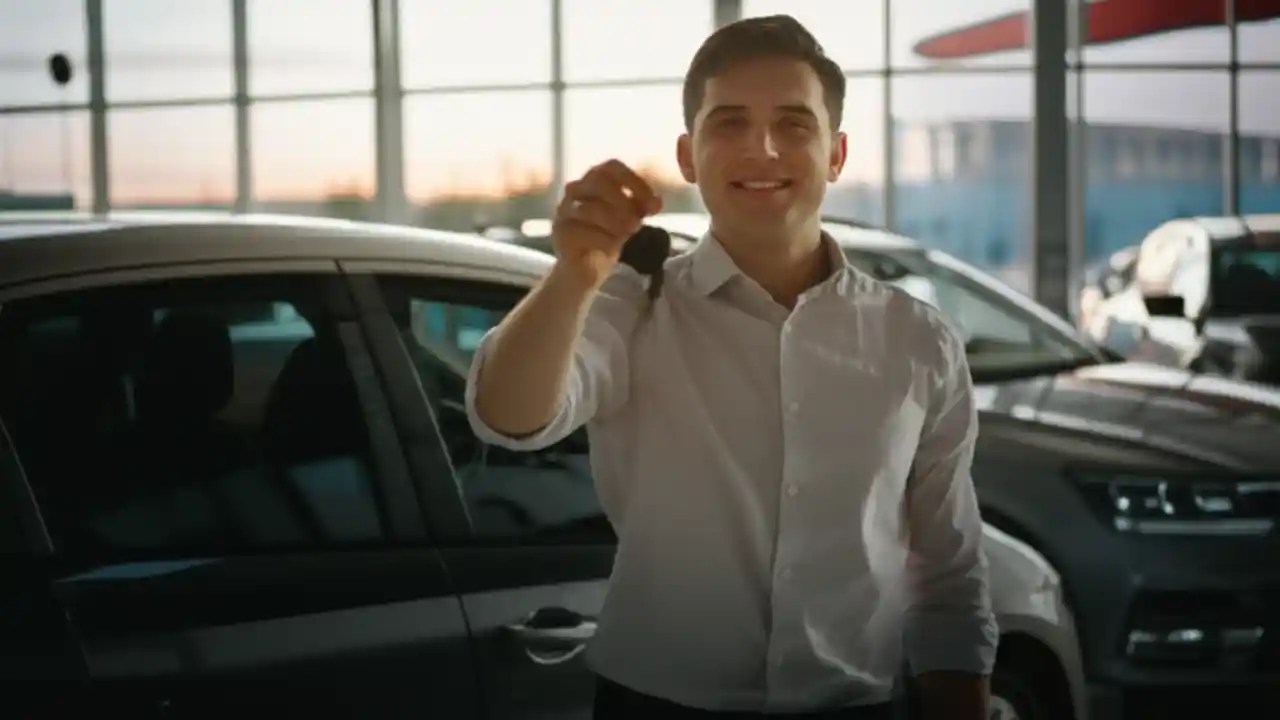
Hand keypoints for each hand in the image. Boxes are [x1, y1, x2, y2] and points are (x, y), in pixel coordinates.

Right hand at [552, 159, 662, 288]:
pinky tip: (612, 250)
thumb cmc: (607, 235)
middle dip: (622, 203)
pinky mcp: (559, 233)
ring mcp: (564, 210)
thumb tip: (656, 203)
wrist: (583, 267)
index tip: (654, 206)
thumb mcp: (630, 218)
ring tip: (626, 237)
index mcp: (594, 179)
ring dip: (614, 224)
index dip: (635, 182)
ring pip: (589, 208)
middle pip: (598, 181)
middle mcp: (575, 189)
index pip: (612, 167)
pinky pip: (580, 232)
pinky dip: (602, 241)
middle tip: (637, 225)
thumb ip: (642, 206)